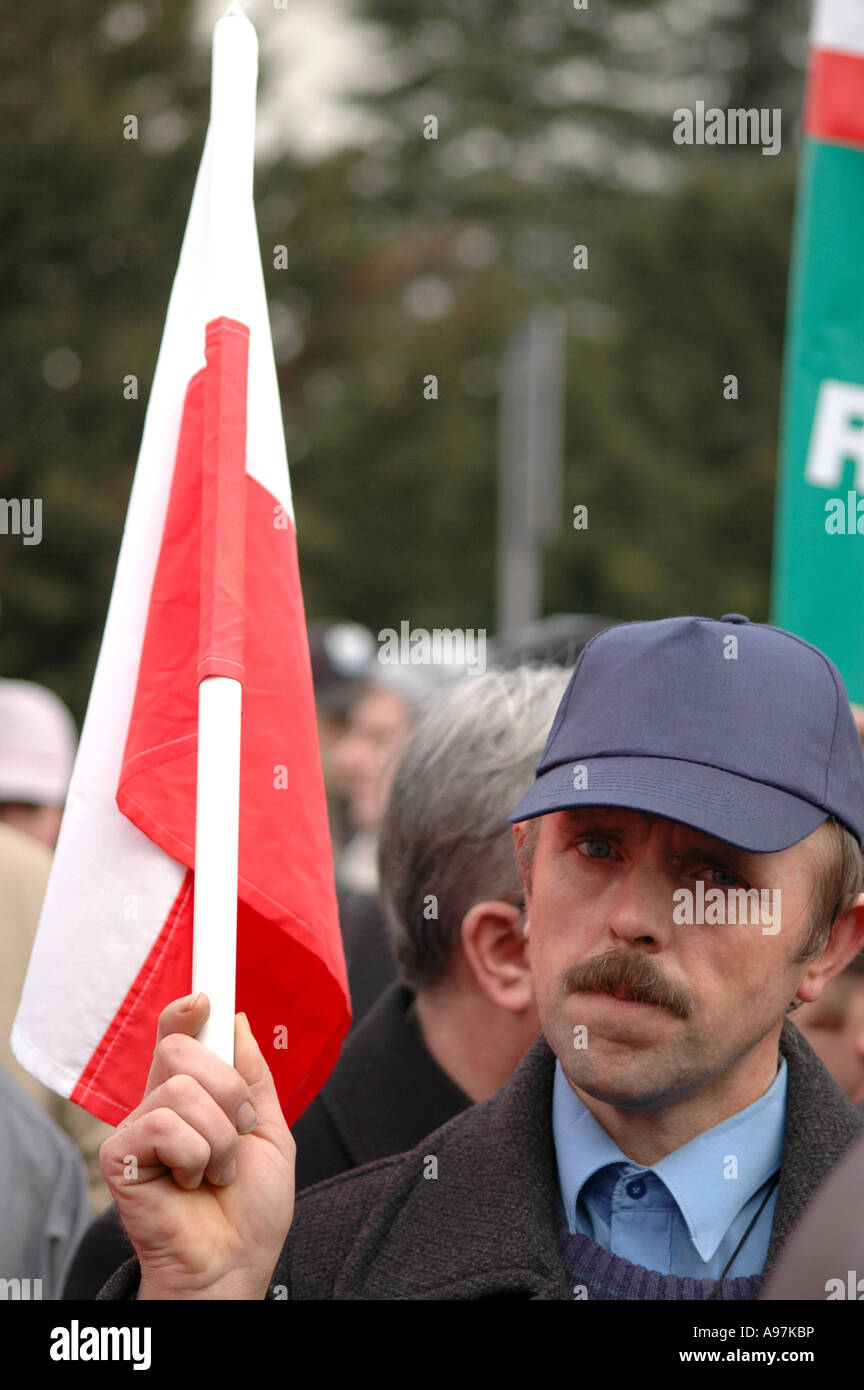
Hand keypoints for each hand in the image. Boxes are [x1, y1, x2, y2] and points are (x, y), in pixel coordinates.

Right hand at [99, 993, 295, 1298]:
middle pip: (182, 1049)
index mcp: (192, 1096)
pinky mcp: (119, 1156)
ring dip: (220, 1136)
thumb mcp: (269, 1132)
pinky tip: (190, 1183)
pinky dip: (196, 1156)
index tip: (205, 998)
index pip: (177, 1036)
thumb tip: (236, 1021)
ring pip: (181, 1089)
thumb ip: (252, 1078)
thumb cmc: (250, 1210)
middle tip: (238, 1132)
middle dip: (228, 1090)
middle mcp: (159, 1105)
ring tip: (217, 1171)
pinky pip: (165, 1125)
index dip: (186, 1012)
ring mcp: (137, 1129)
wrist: (235, 1264)